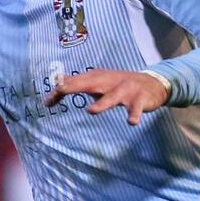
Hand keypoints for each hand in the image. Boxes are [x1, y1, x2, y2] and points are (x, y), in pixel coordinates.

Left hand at [44, 69, 169, 124]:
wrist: (152, 83)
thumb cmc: (119, 84)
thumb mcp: (98, 82)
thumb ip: (78, 84)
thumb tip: (55, 86)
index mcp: (98, 77)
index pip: (75, 82)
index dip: (61, 90)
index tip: (47, 103)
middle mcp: (110, 81)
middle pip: (90, 83)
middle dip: (75, 86)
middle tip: (60, 90)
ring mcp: (125, 90)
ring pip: (112, 97)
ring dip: (102, 103)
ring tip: (91, 111)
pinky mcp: (139, 99)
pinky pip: (136, 109)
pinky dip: (134, 115)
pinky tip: (131, 123)